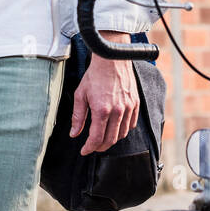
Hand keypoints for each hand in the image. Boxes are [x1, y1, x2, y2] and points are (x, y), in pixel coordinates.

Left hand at [71, 32, 139, 154]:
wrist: (111, 59)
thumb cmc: (95, 75)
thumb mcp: (80, 95)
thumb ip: (78, 116)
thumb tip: (74, 133)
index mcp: (101, 110)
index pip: (96, 138)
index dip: (89, 148)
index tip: (84, 151)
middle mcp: (117, 111)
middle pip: (110, 139)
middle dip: (100, 147)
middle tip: (93, 147)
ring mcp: (128, 107)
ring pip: (122, 134)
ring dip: (112, 140)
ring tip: (103, 138)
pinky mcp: (135, 103)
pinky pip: (131, 124)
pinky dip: (123, 130)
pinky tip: (116, 128)